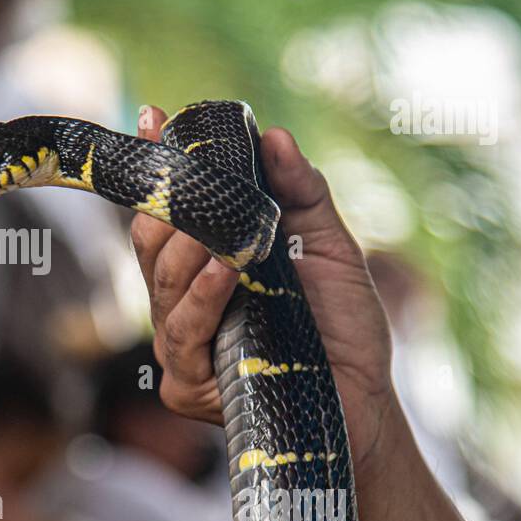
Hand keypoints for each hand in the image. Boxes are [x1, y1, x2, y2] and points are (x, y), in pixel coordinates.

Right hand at [129, 105, 398, 469]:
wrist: (367, 404)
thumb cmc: (344, 328)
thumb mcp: (330, 247)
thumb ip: (300, 193)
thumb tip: (273, 136)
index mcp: (208, 265)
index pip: (170, 209)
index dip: (158, 166)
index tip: (153, 116)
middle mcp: (185, 301)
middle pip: (153, 243)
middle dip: (169, 204)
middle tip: (189, 170)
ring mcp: (182, 344)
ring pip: (164, 285)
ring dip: (189, 248)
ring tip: (217, 224)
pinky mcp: (188, 385)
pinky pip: (184, 334)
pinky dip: (203, 299)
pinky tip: (225, 273)